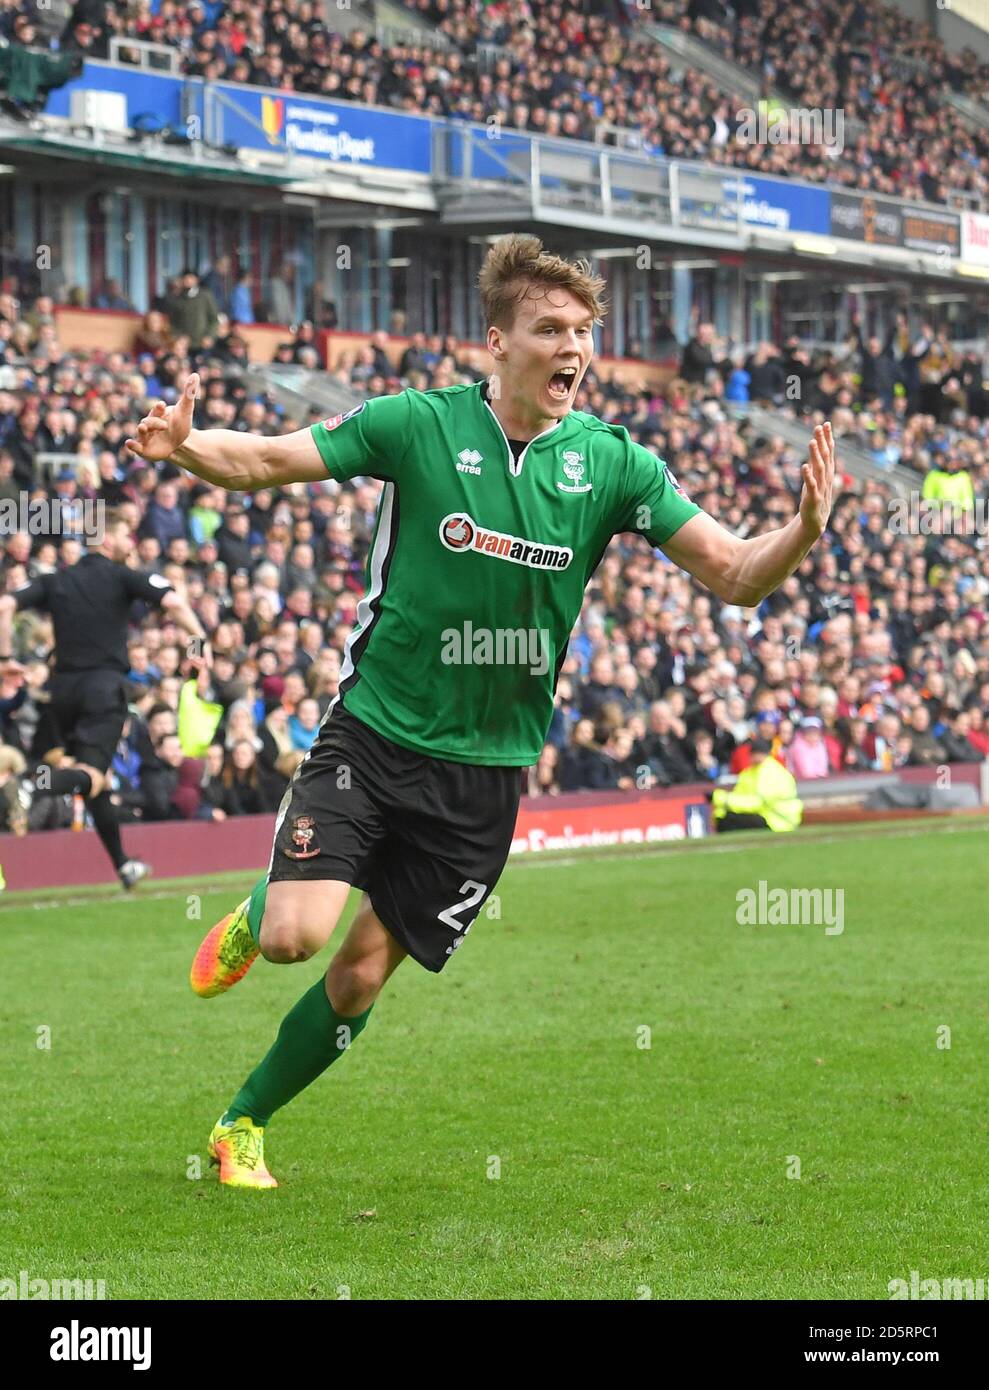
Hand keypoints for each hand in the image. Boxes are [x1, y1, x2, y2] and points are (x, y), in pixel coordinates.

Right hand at [125, 373, 199, 461]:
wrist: (179, 445)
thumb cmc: (180, 425)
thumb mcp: (186, 410)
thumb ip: (188, 393)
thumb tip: (195, 374)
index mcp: (158, 414)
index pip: (157, 410)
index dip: (159, 408)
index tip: (162, 405)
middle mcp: (149, 424)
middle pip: (149, 421)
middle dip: (155, 422)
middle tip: (164, 425)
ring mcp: (145, 437)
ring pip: (141, 432)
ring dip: (141, 430)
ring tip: (143, 428)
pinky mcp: (144, 449)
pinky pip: (136, 447)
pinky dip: (132, 445)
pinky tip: (128, 443)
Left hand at [800, 422, 835, 538]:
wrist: (815, 521)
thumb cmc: (815, 496)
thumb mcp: (817, 476)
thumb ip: (818, 460)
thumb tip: (817, 442)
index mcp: (827, 472)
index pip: (828, 452)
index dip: (827, 438)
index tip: (826, 423)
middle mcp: (826, 477)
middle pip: (825, 457)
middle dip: (822, 442)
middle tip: (819, 427)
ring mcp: (820, 487)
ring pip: (819, 468)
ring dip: (815, 455)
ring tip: (811, 442)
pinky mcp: (813, 498)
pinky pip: (811, 485)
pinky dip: (808, 476)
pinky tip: (804, 466)